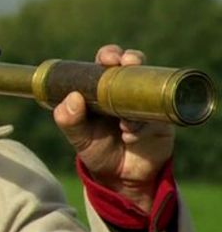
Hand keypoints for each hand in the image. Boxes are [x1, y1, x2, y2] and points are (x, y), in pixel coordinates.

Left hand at [53, 44, 174, 212]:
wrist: (120, 177)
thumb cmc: (97, 148)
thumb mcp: (77, 136)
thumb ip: (68, 120)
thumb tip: (72, 98)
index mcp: (103, 88)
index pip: (108, 62)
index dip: (109, 54)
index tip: (107, 58)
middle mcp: (128, 92)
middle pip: (134, 65)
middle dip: (131, 58)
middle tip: (125, 63)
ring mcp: (147, 105)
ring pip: (150, 88)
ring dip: (137, 97)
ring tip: (123, 122)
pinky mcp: (162, 124)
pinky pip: (157, 118)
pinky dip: (141, 127)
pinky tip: (129, 136)